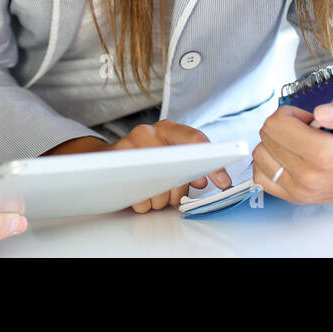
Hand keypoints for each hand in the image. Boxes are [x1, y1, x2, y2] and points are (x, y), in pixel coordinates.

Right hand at [109, 120, 233, 213]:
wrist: (109, 157)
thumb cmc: (145, 156)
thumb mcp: (168, 152)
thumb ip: (190, 164)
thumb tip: (203, 180)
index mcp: (167, 128)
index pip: (196, 140)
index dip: (213, 163)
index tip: (223, 182)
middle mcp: (148, 133)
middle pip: (179, 173)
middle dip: (177, 189)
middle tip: (171, 188)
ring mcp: (130, 147)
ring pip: (160, 190)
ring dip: (160, 198)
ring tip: (151, 187)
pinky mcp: (116, 165)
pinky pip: (141, 199)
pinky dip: (144, 203)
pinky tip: (139, 192)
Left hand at [252, 102, 332, 203]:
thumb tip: (321, 113)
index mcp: (324, 154)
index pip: (276, 124)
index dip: (290, 113)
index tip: (307, 119)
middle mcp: (309, 176)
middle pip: (267, 136)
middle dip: (283, 126)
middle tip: (307, 130)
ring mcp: (300, 191)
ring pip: (260, 155)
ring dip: (275, 144)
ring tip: (300, 144)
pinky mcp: (295, 198)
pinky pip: (261, 177)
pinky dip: (269, 163)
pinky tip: (288, 157)